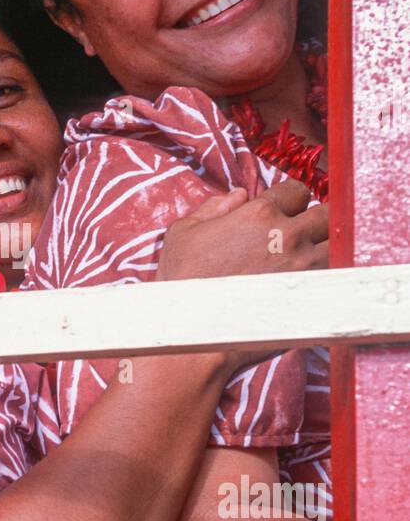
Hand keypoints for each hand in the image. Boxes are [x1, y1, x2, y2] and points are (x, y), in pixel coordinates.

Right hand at [156, 180, 327, 284]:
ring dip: (327, 247)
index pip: (296, 190)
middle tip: (302, 233)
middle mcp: (289, 235)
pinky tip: (314, 281)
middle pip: (326, 213)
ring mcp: (306, 267)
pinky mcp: (312, 296)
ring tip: (311, 258)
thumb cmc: (183, 282)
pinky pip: (336, 276)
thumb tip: (239, 195)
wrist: (194, 330)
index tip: (284, 213)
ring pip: (337, 244)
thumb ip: (213, 207)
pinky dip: (329, 275)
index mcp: (260, 213)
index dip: (290, 200)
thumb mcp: (183, 233)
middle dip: (316, 220)